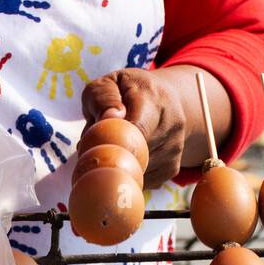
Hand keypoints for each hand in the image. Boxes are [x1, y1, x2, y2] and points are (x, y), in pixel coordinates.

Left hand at [82, 67, 189, 188]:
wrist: (166, 101)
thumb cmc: (129, 92)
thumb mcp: (110, 82)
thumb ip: (103, 96)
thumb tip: (107, 118)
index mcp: (156, 100)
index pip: (137, 129)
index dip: (110, 140)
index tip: (89, 142)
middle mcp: (172, 126)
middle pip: (133, 155)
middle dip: (107, 154)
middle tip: (89, 147)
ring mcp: (175, 150)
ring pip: (136, 172)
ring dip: (115, 165)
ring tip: (109, 147)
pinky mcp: (171, 169)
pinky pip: (141, 182)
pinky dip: (126, 174)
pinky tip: (124, 156)